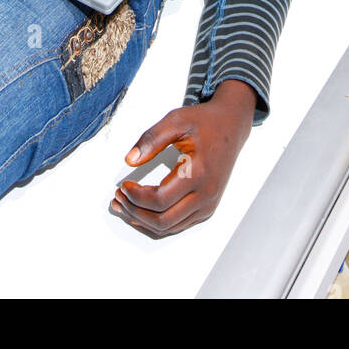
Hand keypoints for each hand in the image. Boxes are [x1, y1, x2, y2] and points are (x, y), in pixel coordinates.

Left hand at [111, 80, 255, 237]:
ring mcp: (208, 204)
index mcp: (198, 172)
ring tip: (123, 206)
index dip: (136, 197)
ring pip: (169, 227)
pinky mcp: (207, 207)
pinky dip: (156, 222)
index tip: (122, 185)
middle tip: (118, 198)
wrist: (231, 125)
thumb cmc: (204, 122)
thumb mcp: (176, 120)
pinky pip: (177, 224)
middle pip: (162, 220)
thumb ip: (151, 139)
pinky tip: (141, 211)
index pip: (159, 199)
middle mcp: (206, 194)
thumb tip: (130, 160)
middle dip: (134, 212)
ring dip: (142, 220)